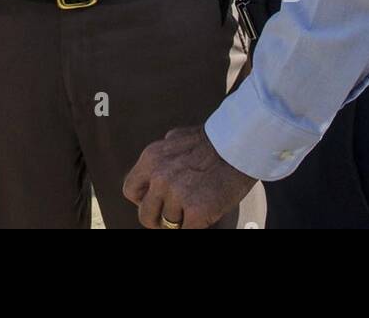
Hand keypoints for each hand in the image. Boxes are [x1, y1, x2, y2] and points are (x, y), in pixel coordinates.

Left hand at [122, 125, 257, 229]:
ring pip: (168, 224)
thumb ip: (163, 157)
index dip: (142, 200)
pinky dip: (196, 226)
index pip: (130, 190)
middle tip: (173, 216)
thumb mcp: (176, 139)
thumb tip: (156, 169)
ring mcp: (176, 195)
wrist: (238, 145)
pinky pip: (187, 230)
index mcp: (151, 159)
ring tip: (195, 208)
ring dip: (181, 220)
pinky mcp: (196, 211)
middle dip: (158, 219)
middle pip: (145, 215)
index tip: (154, 203)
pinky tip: (204, 214)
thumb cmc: (212, 141)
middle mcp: (159, 177)